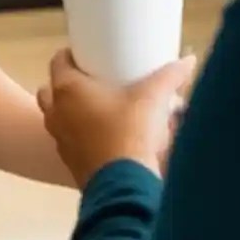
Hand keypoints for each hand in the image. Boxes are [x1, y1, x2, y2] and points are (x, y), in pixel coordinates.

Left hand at [37, 50, 196, 187]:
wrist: (124, 184)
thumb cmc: (131, 133)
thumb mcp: (153, 98)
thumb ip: (170, 76)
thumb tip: (188, 61)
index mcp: (68, 89)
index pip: (58, 61)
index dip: (70, 55)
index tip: (87, 54)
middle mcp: (56, 113)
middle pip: (50, 90)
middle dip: (66, 84)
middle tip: (92, 81)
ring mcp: (60, 140)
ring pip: (56, 117)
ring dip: (69, 111)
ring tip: (98, 108)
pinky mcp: (70, 162)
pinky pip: (67, 142)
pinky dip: (78, 135)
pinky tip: (103, 136)